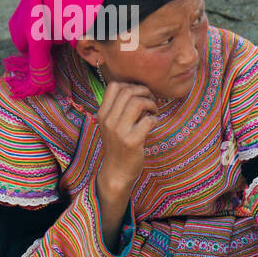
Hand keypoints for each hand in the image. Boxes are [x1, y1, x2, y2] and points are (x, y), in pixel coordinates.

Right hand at [95, 80, 156, 195]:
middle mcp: (109, 120)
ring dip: (151, 104)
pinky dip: (155, 119)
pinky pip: (148, 121)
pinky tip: (153, 124)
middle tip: (151, 102)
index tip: (140, 94)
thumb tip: (138, 90)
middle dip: (145, 92)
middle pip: (128, 91)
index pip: (114, 86)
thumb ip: (119, 108)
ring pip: (138, 103)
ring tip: (153, 112)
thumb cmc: (118, 145)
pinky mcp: (132, 142)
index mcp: (102, 113)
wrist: (116, 171)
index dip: (132, 85)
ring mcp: (120, 131)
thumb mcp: (111, 125)